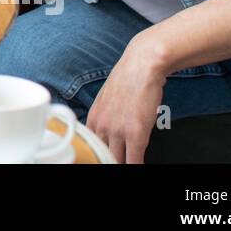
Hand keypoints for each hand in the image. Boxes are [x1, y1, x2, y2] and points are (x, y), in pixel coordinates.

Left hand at [84, 38, 168, 163]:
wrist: (142, 66)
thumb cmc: (128, 80)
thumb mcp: (106, 99)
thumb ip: (104, 118)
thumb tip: (106, 132)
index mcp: (92, 118)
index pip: (89, 147)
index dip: (97, 156)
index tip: (101, 159)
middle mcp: (101, 126)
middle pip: (102, 156)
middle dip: (110, 161)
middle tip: (115, 163)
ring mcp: (118, 130)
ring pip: (117, 160)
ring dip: (123, 163)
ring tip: (128, 164)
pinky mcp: (136, 133)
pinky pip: (134, 159)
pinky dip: (137, 165)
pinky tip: (139, 165)